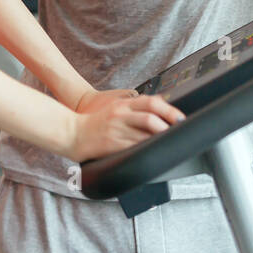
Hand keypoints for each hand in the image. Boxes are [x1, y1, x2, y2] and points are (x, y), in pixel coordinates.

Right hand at [65, 89, 183, 161]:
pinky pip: (135, 146)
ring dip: (161, 136)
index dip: (169, 109)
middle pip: (150, 116)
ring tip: (169, 139)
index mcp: (123, 104)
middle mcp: (120, 114)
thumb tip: (159, 107)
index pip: (151, 102)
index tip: (179, 117)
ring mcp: (117, 129)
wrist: (73, 133)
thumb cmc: (96, 123)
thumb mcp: (115, 109)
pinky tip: (154, 150)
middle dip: (168, 122)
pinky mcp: (113, 144)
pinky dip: (147, 148)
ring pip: (145, 132)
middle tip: (179, 128)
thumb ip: (134, 108)